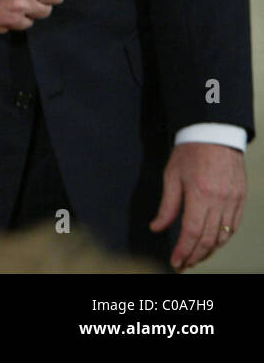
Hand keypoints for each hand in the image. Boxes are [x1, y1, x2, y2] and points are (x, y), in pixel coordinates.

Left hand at [150, 142, 245, 270]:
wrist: (214, 133)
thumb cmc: (189, 152)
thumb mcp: (171, 176)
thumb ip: (166, 206)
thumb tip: (156, 227)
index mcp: (200, 195)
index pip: (192, 232)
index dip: (183, 250)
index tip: (175, 261)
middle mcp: (220, 201)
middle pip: (208, 239)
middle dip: (195, 255)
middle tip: (183, 264)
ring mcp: (233, 201)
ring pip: (224, 236)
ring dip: (209, 250)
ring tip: (195, 256)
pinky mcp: (241, 198)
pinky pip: (234, 226)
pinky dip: (223, 238)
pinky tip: (212, 242)